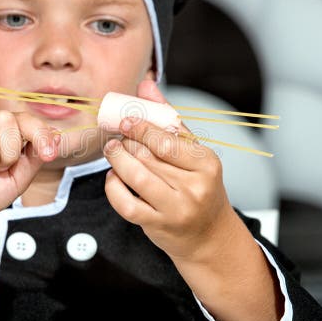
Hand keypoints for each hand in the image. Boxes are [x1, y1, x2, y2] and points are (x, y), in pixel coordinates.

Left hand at [102, 79, 233, 261]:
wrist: (208, 235)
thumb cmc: (198, 187)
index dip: (140, 128)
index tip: (124, 120)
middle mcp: (195, 186)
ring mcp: (176, 208)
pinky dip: (114, 187)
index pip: (166, 140)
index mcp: (206, 163)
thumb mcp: (192, 152)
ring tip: (113, 151)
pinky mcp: (158, 225)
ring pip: (135, 176)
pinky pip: (126, 203)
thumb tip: (146, 85)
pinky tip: (114, 178)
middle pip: (148, 156)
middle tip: (116, 136)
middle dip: (126, 142)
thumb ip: (169, 119)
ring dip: (117, 160)